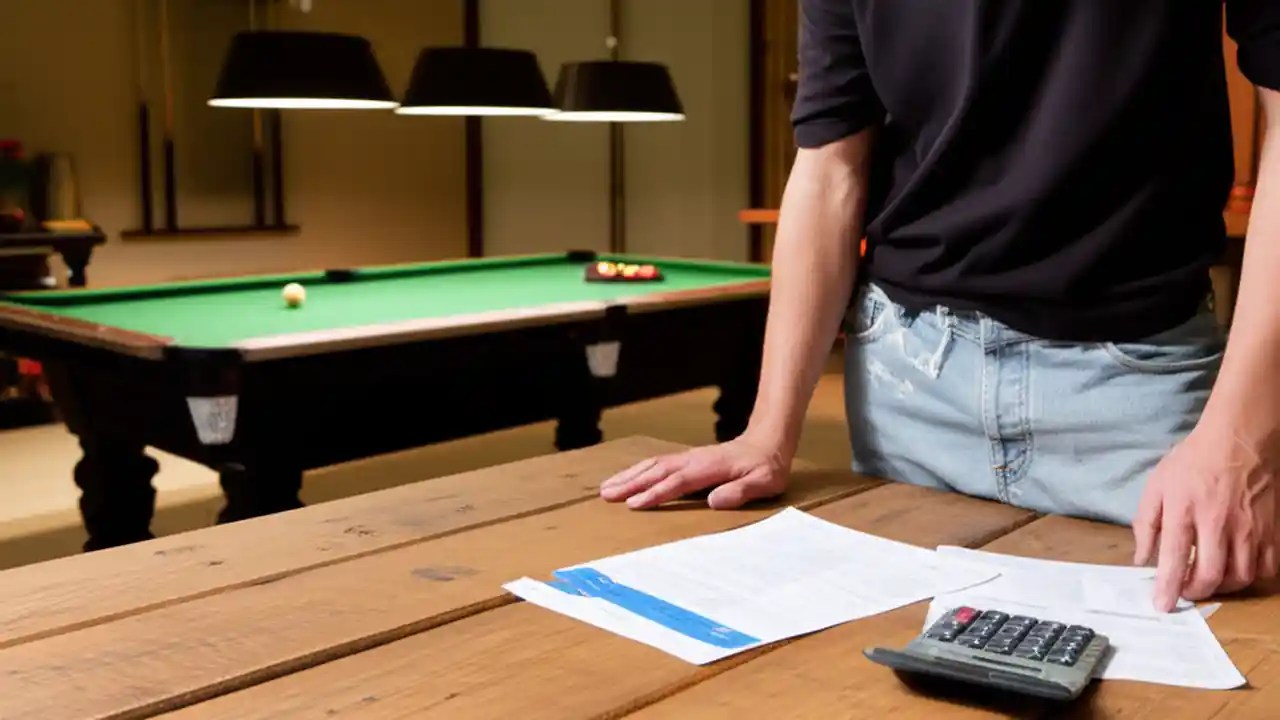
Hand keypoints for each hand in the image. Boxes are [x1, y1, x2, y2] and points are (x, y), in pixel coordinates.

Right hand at [599, 434, 790, 509]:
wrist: (767, 443)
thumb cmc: (766, 467)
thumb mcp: (763, 482)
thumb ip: (740, 491)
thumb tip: (714, 501)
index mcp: (710, 468)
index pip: (678, 481)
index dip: (656, 492)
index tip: (634, 503)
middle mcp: (694, 460)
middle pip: (657, 470)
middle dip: (631, 482)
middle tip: (607, 494)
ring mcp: (688, 457)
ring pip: (653, 464)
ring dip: (629, 475)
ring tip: (606, 487)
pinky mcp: (686, 459)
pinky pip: (657, 463)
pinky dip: (638, 470)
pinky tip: (626, 477)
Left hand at [1133, 425, 1278, 611]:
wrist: (1239, 439)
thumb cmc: (1192, 462)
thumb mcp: (1157, 485)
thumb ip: (1146, 523)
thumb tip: (1142, 559)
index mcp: (1185, 509)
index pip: (1175, 557)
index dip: (1168, 586)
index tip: (1162, 606)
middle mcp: (1219, 521)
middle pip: (1212, 574)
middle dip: (1196, 591)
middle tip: (1186, 591)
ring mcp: (1249, 527)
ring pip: (1241, 576)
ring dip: (1223, 588)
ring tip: (1209, 581)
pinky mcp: (1271, 529)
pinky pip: (1267, 567)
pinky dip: (1251, 577)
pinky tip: (1237, 570)